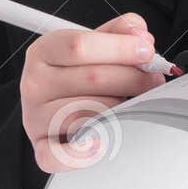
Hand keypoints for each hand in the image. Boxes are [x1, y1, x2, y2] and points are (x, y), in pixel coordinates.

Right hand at [19, 11, 164, 173]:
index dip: (120, 48)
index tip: (146, 51)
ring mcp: (35, 117)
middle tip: (153, 81)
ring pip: (85, 114)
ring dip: (121, 110)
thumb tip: (139, 35)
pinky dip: (80, 155)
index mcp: (44, 51)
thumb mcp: (94, 43)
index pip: (80, 45)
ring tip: (136, 104)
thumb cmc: (77, 73)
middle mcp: (34, 83)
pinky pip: (56, 156)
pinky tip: (102, 143)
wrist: (53, 103)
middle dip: (133, 79)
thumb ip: (118, 32)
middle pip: (91, 79)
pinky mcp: (42, 147)